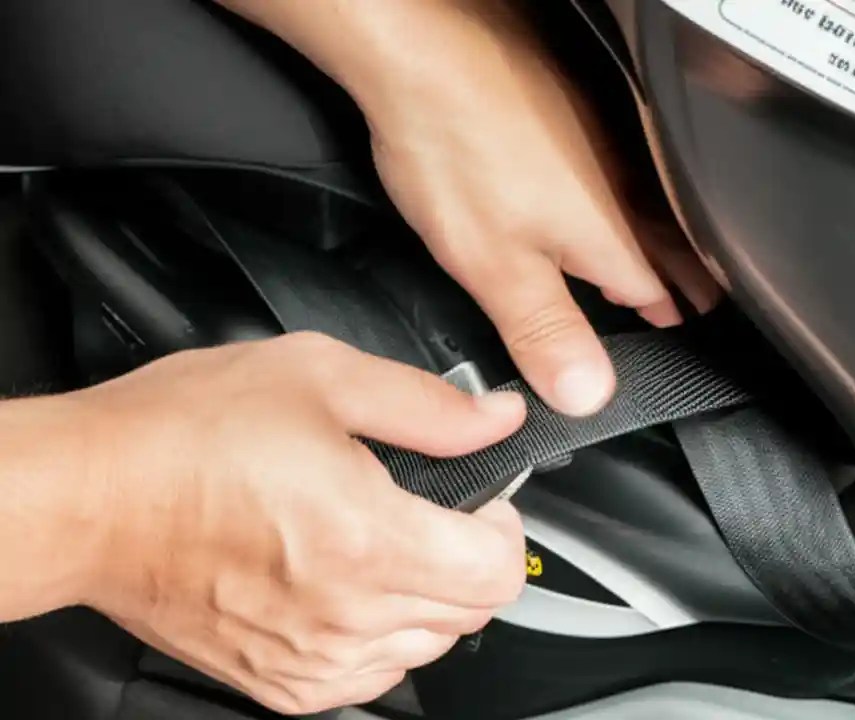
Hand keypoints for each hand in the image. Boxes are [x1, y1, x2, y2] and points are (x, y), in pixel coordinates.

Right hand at [72, 333, 527, 714]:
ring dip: (428, 596)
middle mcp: (346, 614)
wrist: (90, 500)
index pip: (497, 572)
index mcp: (367, 539)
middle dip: (469, 554)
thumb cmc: (182, 437)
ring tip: (379, 541)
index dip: (502, 525)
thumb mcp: (320, 377)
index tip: (477, 498)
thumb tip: (496, 418)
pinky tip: (346, 583)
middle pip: (472, 612)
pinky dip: (381, 634)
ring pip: (428, 645)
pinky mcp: (281, 683)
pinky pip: (373, 674)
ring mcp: (313, 659)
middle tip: (429, 509)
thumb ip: (428, 405)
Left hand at [347, 0, 723, 415]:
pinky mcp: (578, 116)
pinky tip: (601, 201)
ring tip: (656, 265)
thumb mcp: (495, 267)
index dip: (674, 323)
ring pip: (650, 207)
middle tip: (690, 306)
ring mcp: (605, 148)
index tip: (682, 341)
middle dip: (681, 281)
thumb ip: (547, 333)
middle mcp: (621, 190)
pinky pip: (623, 170)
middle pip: (671, 248)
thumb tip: (590, 395)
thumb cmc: (456, 148)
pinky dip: (624, 200)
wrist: (424, 53)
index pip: (666, 294)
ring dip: (658, 240)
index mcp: (611, 237)